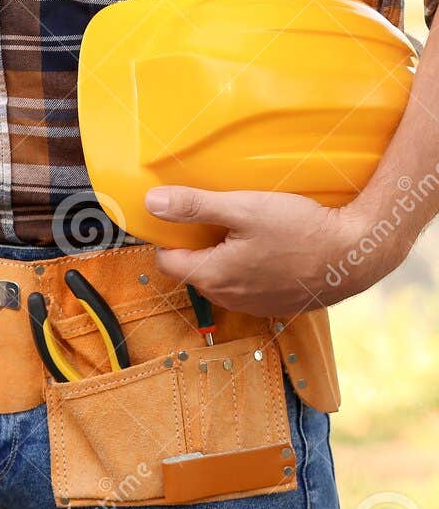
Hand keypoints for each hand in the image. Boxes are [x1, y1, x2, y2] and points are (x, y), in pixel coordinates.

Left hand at [148, 186, 397, 316]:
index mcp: (212, 277)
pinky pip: (247, 286)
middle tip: (216, 217)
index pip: (166, 262)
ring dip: (223, 256)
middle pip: (193, 270)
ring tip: (244, 230)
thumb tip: (151, 203)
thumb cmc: (301, 230)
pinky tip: (267, 247)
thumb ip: (193, 206)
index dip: (168, 237)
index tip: (180, 216)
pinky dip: (248, 268)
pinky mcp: (276, 305)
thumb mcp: (243, 208)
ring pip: (221, 279)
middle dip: (197, 245)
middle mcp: (228, 299)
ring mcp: (253, 306)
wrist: (357, 255)